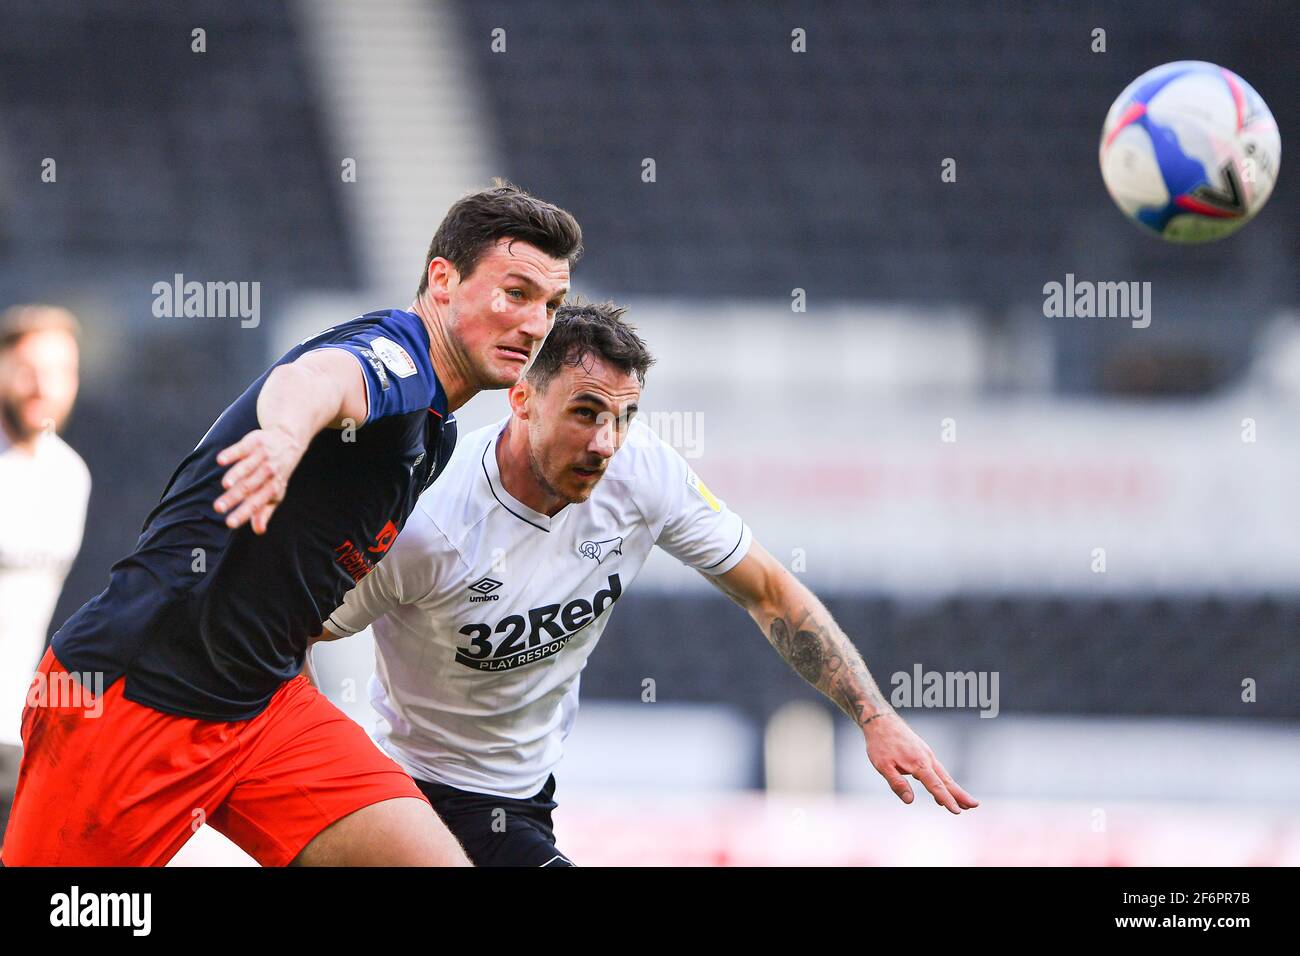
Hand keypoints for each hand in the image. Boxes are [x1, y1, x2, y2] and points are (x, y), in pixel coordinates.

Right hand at [213, 426, 305, 533]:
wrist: (288, 441)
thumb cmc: (276, 473)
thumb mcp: (275, 492)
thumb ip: (265, 511)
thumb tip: (259, 531)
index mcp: (273, 487)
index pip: (256, 503)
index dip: (243, 514)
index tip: (229, 523)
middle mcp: (268, 472)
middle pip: (249, 487)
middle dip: (233, 498)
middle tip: (218, 508)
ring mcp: (262, 456)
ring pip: (247, 468)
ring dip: (236, 476)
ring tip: (225, 485)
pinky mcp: (255, 442)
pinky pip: (242, 448)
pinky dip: (232, 454)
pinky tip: (221, 461)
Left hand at [863, 713, 978, 813]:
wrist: (880, 720)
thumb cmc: (880, 744)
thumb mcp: (883, 766)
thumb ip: (897, 783)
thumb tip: (910, 801)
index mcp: (918, 763)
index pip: (935, 785)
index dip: (946, 799)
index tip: (957, 811)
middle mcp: (927, 758)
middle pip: (946, 780)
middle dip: (960, 794)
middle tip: (975, 805)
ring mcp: (926, 754)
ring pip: (943, 774)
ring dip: (955, 788)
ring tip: (966, 802)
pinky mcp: (923, 752)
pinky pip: (937, 769)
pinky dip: (943, 780)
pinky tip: (943, 788)